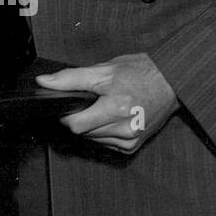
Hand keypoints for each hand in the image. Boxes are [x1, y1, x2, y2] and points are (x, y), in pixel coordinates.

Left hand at [37, 52, 178, 153]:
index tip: (68, 104)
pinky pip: (106, 143)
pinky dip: (103, 132)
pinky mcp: (134, 146)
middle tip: (89, 101)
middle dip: (80, 117)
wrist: (171, 82)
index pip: (76, 125)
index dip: (66, 115)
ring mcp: (131, 139)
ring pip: (94, 139)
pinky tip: (111, 117)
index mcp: (116, 108)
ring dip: (92, 126)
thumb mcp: (103, 70)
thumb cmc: (139, 72)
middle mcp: (125, 128)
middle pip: (84, 132)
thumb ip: (70, 78)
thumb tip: (43, 82)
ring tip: (103, 107)